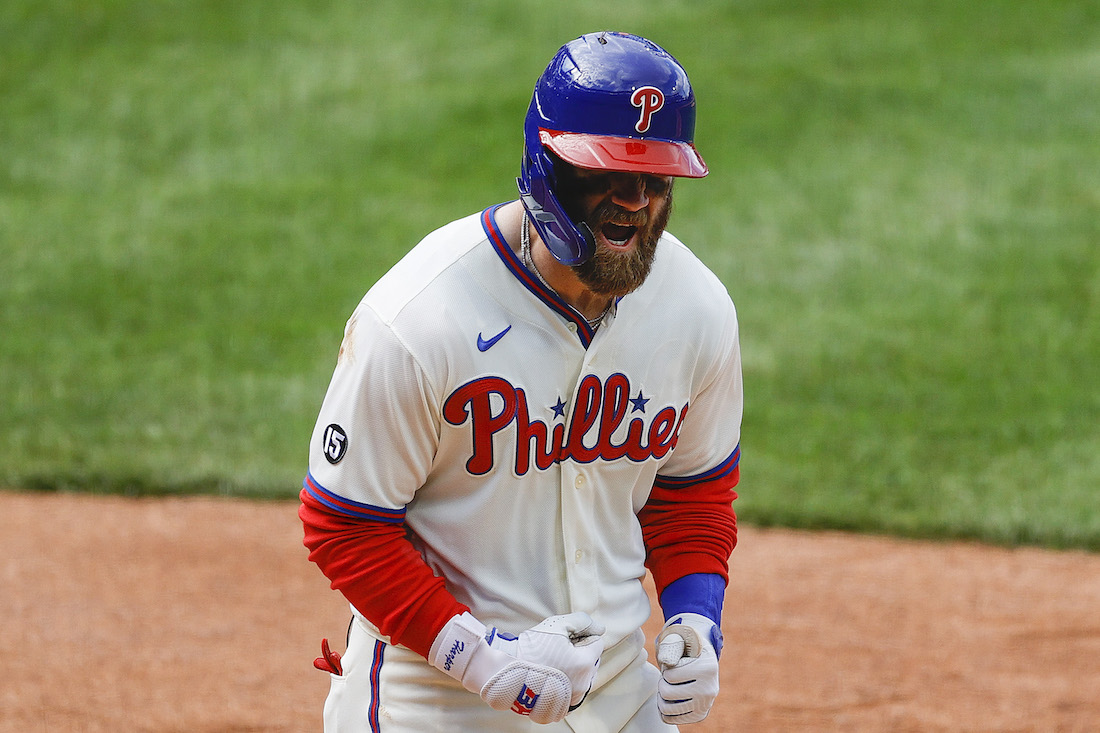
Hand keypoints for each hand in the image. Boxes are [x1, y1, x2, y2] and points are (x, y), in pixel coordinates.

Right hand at [429, 612, 604, 723]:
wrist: (508, 670)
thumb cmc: (532, 647)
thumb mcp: (557, 624)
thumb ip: (582, 622)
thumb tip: (600, 629)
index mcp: (584, 663)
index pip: (597, 644)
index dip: (581, 637)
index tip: (564, 639)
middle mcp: (583, 684)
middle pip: (592, 661)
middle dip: (580, 652)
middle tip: (558, 649)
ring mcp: (573, 698)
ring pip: (585, 676)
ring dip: (575, 667)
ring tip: (554, 662)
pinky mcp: (563, 706)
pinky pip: (575, 690)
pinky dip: (568, 682)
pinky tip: (553, 675)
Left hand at [654, 613, 721, 724]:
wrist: (701, 656)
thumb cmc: (685, 644)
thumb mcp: (680, 637)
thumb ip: (671, 646)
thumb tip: (667, 663)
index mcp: (707, 668)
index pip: (669, 675)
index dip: (665, 668)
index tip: (674, 663)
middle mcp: (710, 689)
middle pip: (667, 693)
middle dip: (662, 682)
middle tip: (668, 676)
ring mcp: (706, 704)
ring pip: (667, 708)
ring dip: (661, 697)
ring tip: (668, 686)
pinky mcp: (700, 715)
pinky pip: (672, 719)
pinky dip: (664, 710)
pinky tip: (669, 699)